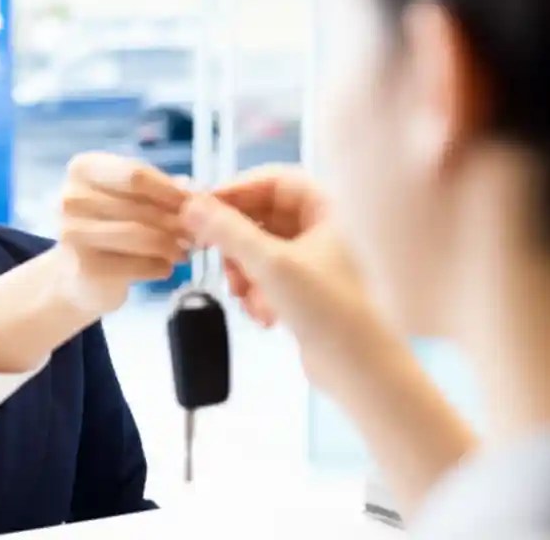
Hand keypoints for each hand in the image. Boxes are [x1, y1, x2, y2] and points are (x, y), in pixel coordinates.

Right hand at [56, 152, 189, 312]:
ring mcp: (73, 234)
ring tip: (186, 250)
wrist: (78, 275)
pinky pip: (138, 265)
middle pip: (141, 206)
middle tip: (201, 232)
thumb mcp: (132, 198)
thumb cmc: (111, 226)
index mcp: (83, 169)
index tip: (196, 203)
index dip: (171, 190)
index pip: (135, 175)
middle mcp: (71, 198)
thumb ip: (162, 190)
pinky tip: (166, 267)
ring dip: (172, 245)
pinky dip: (160, 266)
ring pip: (142, 236)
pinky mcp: (85, 268)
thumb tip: (197, 191)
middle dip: (177, 221)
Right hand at [183, 165, 400, 387]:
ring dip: (243, 272)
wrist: (358, 368)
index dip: (238, 190)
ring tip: (244, 295)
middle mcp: (319, 230)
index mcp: (325, 210)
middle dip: (236, 240)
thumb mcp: (270, 263)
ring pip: (258, 250)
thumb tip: (191, 205)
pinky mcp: (302, 291)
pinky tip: (263, 315)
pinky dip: (256, 293)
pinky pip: (265, 278)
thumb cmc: (325, 307)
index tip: (205, 207)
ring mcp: (310, 262)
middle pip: (261, 216)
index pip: (273, 181)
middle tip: (212, 255)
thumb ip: (228, 231)